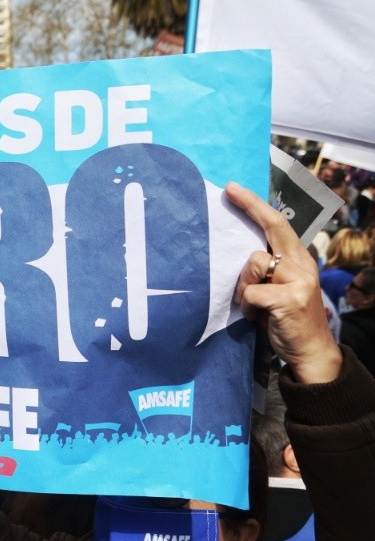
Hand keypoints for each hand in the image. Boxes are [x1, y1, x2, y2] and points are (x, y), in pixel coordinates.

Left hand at [226, 182, 341, 384]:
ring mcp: (298, 280)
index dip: (256, 205)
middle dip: (250, 206)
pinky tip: (257, 318)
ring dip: (244, 287)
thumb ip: (265, 271)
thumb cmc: (285, 321)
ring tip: (254, 306)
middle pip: (273, 227)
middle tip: (229, 190)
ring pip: (253, 264)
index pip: (278, 225)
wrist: (310, 352)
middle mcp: (302, 264)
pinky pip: (250, 292)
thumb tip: (236, 256)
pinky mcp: (289, 298)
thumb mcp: (276, 290)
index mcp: (298, 260)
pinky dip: (247, 306)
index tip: (234, 188)